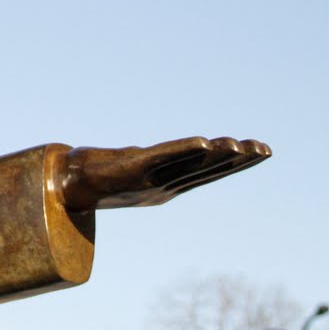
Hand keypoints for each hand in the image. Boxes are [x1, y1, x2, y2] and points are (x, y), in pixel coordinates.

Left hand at [53, 136, 269, 209]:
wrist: (64, 183)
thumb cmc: (100, 175)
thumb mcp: (138, 167)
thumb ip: (161, 161)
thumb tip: (179, 150)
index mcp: (168, 186)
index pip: (210, 173)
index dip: (237, 163)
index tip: (264, 149)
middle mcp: (163, 186)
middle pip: (206, 171)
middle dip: (236, 160)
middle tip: (264, 148)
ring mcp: (148, 179)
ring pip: (187, 167)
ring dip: (213, 156)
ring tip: (237, 144)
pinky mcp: (129, 170)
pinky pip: (160, 160)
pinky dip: (181, 152)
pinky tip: (200, 143)